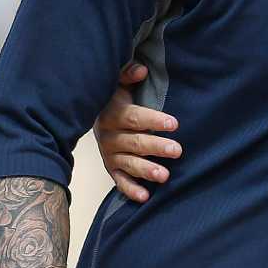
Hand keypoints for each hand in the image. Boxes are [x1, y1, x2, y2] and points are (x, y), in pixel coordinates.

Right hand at [94, 62, 180, 203]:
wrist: (90, 119)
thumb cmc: (116, 101)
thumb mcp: (118, 85)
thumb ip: (128, 76)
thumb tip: (142, 69)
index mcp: (113, 114)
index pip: (134, 118)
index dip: (153, 120)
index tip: (174, 123)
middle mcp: (109, 136)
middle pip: (135, 143)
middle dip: (157, 147)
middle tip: (177, 150)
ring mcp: (110, 154)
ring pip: (129, 163)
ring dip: (146, 170)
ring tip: (165, 176)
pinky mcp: (112, 169)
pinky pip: (120, 181)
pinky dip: (131, 189)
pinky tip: (145, 197)